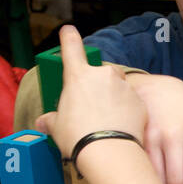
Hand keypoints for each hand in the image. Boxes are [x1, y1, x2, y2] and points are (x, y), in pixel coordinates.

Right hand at [36, 25, 146, 156]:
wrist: (108, 152)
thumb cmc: (79, 137)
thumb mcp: (57, 128)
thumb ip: (51, 120)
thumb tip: (43, 122)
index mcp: (78, 76)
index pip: (71, 47)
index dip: (69, 37)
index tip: (69, 31)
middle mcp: (103, 75)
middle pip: (100, 72)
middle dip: (96, 86)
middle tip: (91, 107)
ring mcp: (123, 87)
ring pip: (117, 87)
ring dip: (112, 98)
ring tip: (105, 121)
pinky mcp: (139, 101)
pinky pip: (131, 102)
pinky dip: (126, 111)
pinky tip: (119, 126)